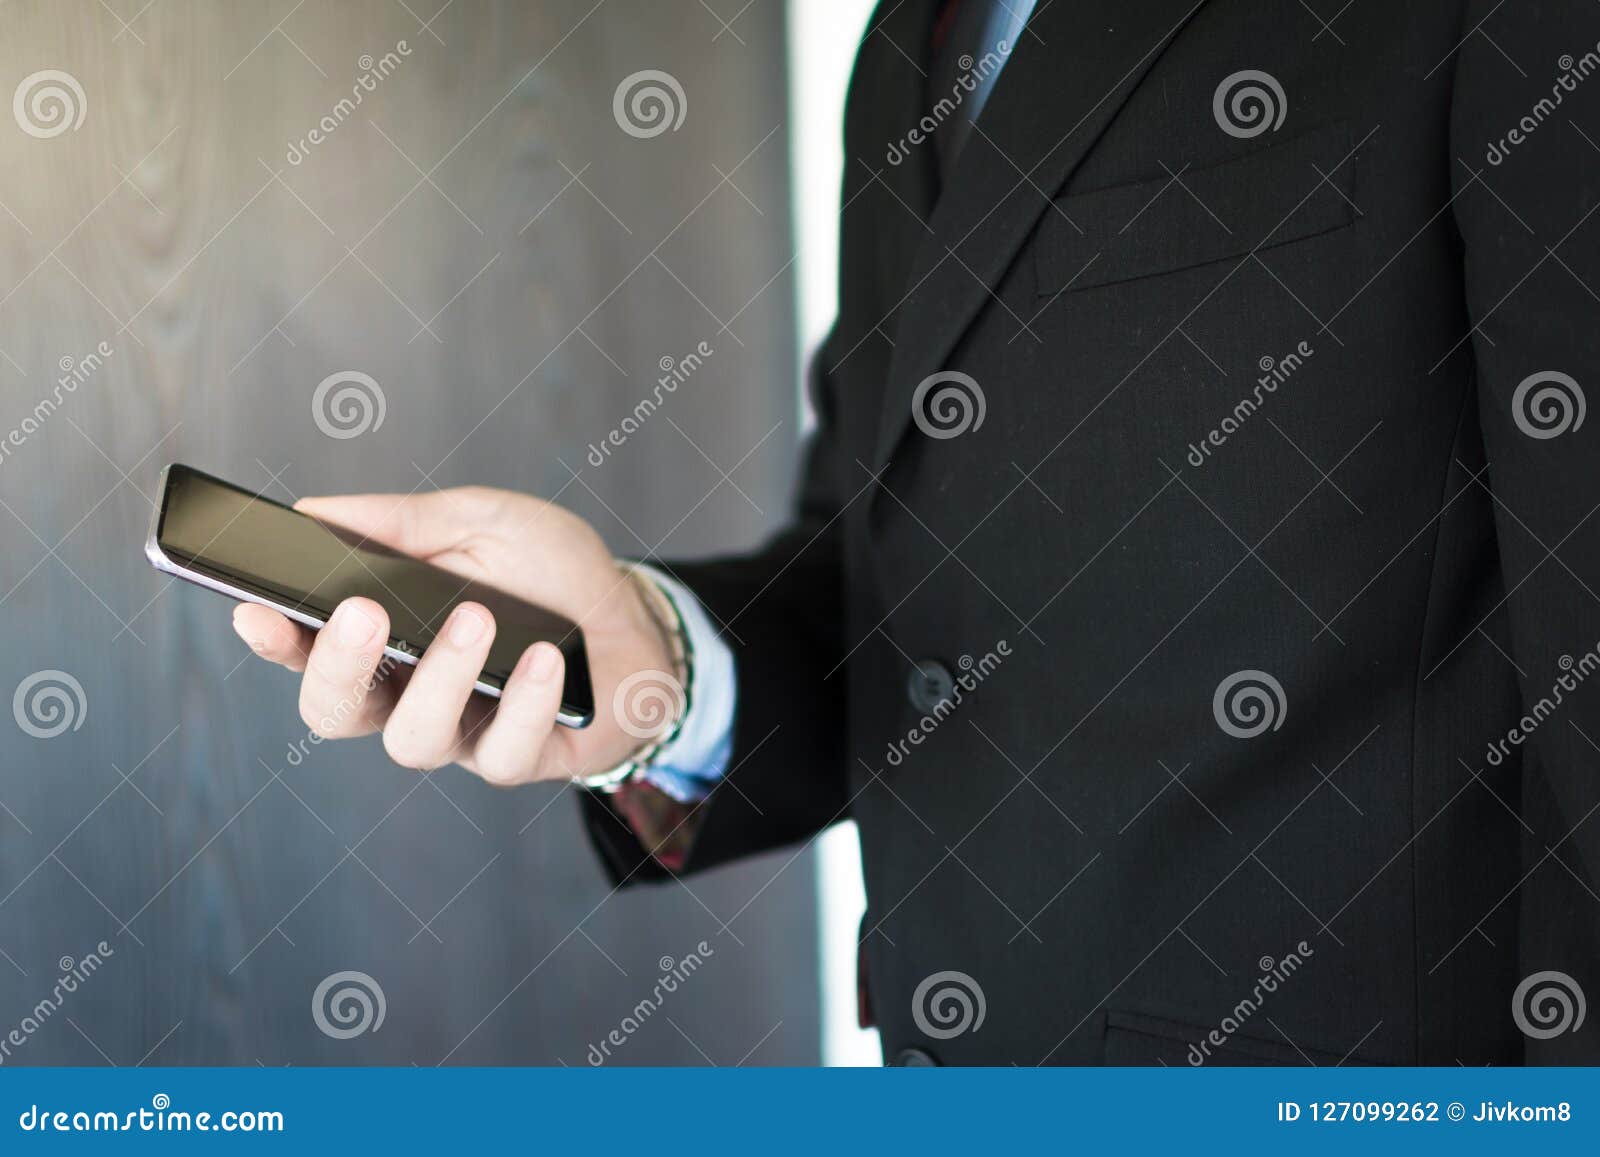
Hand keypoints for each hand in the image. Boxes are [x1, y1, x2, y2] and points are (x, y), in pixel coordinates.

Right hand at [232, 487, 678, 785]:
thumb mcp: (483, 521)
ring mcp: (462, 732)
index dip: (274, 640)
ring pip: (414, 739)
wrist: (637, 616)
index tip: (254, 608)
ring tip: (475, 618)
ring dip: (440, 676)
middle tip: (361, 612)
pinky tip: (545, 658)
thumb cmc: (548, 572)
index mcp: (383, 637)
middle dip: (340, 665)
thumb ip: (404, 522)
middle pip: (338, 711)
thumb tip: (313, 510)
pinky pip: (505, 751)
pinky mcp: (521, 758)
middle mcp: (408, 694)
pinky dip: (525, 701)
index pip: (306, 651)